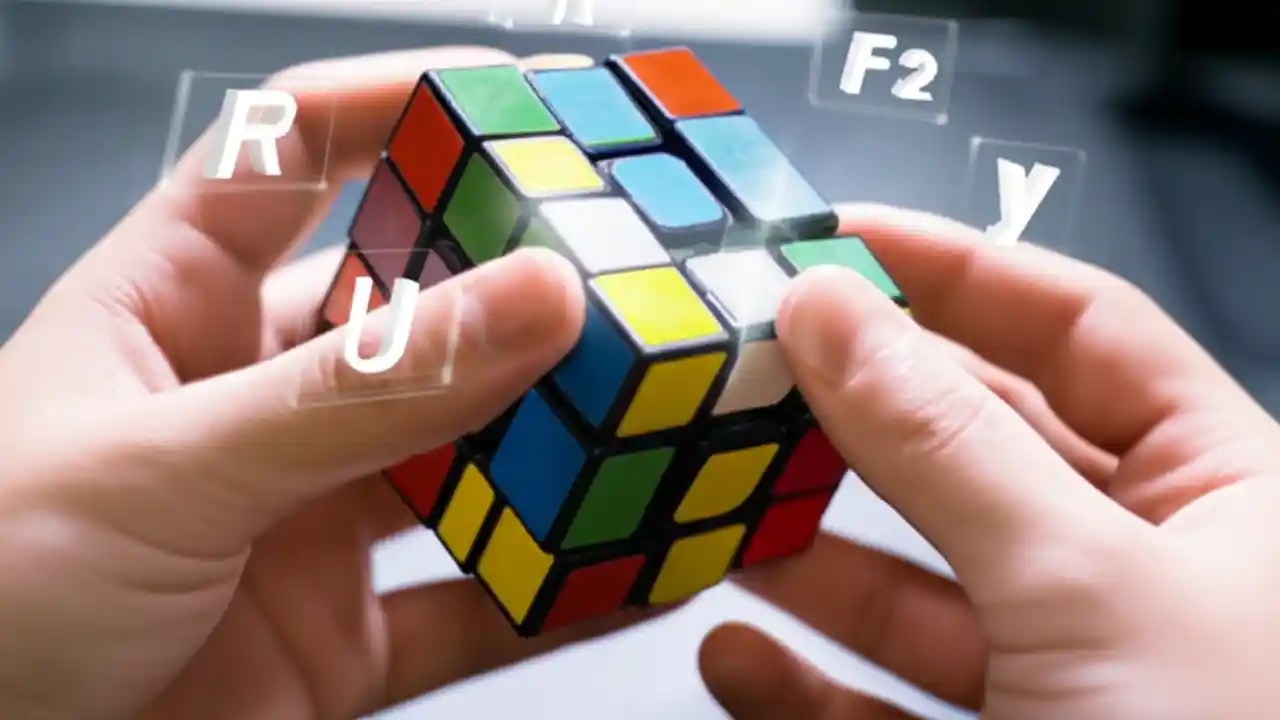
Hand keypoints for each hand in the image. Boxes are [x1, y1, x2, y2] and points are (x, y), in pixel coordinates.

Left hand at [0, 47, 657, 719]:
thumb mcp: (168, 469)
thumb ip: (357, 393)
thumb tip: (529, 299)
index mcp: (173, 312)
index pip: (292, 157)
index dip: (397, 104)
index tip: (517, 93)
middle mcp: (254, 406)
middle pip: (415, 312)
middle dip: (518, 290)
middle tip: (627, 271)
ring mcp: (305, 525)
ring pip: (465, 464)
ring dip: (557, 450)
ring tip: (655, 417)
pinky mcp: (340, 640)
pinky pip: (475, 609)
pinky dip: (555, 597)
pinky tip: (629, 570)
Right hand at [698, 205, 1279, 718]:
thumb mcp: (1086, 588)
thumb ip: (945, 446)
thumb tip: (835, 314)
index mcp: (1224, 494)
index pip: (1075, 330)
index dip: (955, 272)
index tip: (837, 241)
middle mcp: (1142, 574)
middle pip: (971, 448)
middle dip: (857, 411)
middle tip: (751, 368)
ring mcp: (1062, 673)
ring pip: (914, 580)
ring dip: (810, 546)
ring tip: (721, 500)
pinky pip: (881, 703)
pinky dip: (802, 682)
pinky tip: (741, 654)